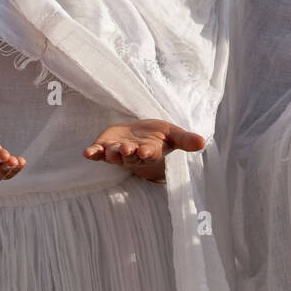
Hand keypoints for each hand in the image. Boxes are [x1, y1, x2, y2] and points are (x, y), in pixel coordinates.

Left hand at [84, 119, 204, 182]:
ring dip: (111, 154)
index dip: (147, 152)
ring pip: (114, 156)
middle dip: (128, 153)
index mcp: (150, 152)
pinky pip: (97, 154)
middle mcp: (133, 155)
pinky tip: (87, 153)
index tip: (146, 150)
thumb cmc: (158, 135)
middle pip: (130, 156)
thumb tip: (203, 142)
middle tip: (126, 149)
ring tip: (109, 151)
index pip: (149, 154)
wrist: (139, 134)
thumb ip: (185, 140)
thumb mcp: (173, 134)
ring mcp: (117, 153)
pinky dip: (92, 154)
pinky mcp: (104, 149)